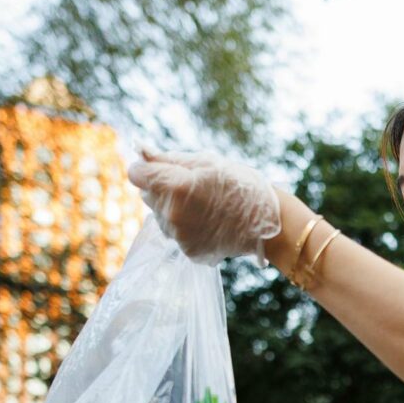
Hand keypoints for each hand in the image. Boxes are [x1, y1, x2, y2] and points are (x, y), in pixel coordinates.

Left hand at [126, 150, 281, 262]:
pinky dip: (185, 225)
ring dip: (172, 207)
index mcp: (175, 186)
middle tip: (191, 186)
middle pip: (147, 195)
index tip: (160, 168)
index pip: (136, 174)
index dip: (146, 168)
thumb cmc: (240, 184)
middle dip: (162, 187)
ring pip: (159, 215)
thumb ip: (169, 159)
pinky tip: (206, 220)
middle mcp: (171, 214)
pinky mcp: (187, 250)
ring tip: (202, 204)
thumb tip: (141, 152)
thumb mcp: (207, 162)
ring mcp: (179, 236)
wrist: (267, 222)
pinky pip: (174, 233)